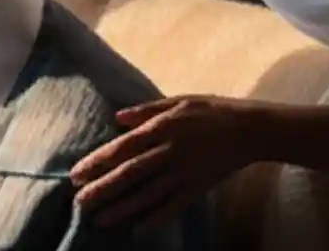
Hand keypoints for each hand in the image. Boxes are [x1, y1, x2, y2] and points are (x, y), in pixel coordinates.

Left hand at [70, 95, 261, 227]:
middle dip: (103, 188)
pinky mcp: (200, 187)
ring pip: (149, 194)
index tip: (77, 174)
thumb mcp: (179, 101)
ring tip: (100, 220)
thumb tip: (117, 118)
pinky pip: (175, 205)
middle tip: (80, 202)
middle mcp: (171, 151)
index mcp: (163, 127)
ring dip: (123, 208)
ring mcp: (186, 172)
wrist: (251, 129)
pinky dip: (157, 216)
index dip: (98, 161)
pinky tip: (139, 227)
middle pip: (131, 173)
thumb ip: (146, 111)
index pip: (123, 147)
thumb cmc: (212, 110)